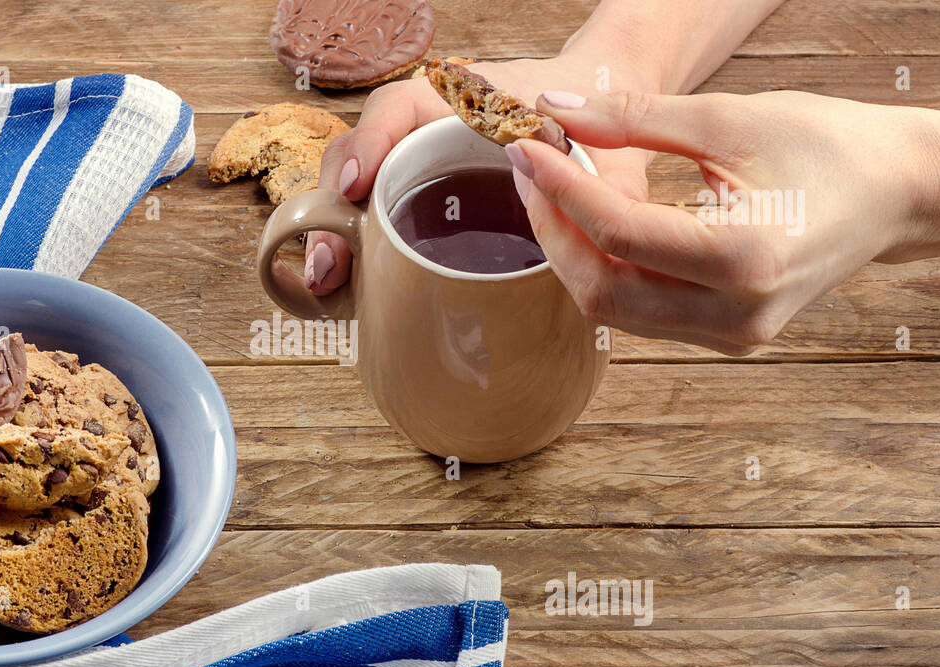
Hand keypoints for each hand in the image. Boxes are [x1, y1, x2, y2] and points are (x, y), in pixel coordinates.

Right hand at [303, 56, 653, 294]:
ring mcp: (415, 170)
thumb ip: (608, 187)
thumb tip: (602, 233)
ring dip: (336, 237)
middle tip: (331, 265)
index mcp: (464, 103)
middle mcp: (425, 134)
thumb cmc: (596, 127)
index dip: (368, 144)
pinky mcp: (418, 205)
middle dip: (331, 212)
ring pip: (356, 195)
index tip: (354, 186)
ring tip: (331, 285)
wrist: (601, 121)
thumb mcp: (608, 152)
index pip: (397, 109)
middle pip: (357, 160)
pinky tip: (351, 290)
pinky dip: (358, 250)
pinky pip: (376, 220)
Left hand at [509, 89, 939, 354]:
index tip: (527, 147)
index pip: (621, 234)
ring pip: (615, 309)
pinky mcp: (724, 335)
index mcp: (746, 258)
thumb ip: (635, 117)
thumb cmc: (825, 146)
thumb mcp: (728, 119)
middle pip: (604, 290)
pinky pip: (641, 311)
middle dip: (555, 229)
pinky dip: (607, 268)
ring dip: (574, 251)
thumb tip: (556, 110)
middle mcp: (736, 313)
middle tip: (531, 171)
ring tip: (554, 190)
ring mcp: (730, 335)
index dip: (561, 190)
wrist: (894, 192)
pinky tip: (593, 221)